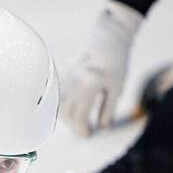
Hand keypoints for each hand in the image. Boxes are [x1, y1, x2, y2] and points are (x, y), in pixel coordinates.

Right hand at [60, 0, 143, 137]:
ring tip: (77, 119)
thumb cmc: (116, 61)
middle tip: (84, 130)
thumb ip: (108, 109)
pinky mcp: (62, 74)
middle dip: (74, 126)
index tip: (89, 135)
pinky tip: (70, 107)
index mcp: (87, 88)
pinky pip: (56, 95)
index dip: (83, 130)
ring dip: (66, 116)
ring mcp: (64, 79)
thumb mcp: (116, 87)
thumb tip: (103, 127)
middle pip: (66, 115)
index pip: (79, 118)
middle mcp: (72, 84)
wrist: (107, 37)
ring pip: (58, 106)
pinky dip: (60, 105)